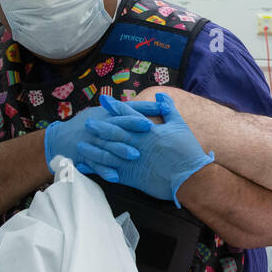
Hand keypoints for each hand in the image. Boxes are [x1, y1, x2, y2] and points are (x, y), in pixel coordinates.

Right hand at [44, 105, 154, 175]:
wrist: (60, 138)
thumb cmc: (93, 122)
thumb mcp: (109, 112)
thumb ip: (136, 109)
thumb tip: (163, 105)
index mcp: (107, 116)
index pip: (122, 116)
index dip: (135, 119)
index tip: (149, 123)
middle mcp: (99, 129)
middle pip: (115, 130)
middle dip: (131, 132)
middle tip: (148, 137)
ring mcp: (91, 144)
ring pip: (107, 148)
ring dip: (120, 152)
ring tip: (135, 157)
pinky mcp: (86, 158)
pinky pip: (96, 166)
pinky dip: (105, 171)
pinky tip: (116, 177)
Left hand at [73, 93, 213, 207]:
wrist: (190, 177)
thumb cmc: (187, 151)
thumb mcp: (180, 125)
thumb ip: (169, 109)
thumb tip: (160, 95)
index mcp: (148, 130)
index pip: (129, 115)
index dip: (115, 107)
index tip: (104, 101)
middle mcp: (137, 143)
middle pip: (114, 132)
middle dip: (99, 127)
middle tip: (87, 122)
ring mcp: (132, 159)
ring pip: (107, 152)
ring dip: (93, 149)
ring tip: (80, 145)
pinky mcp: (131, 176)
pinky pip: (109, 171)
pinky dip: (96, 169)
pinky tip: (86, 167)